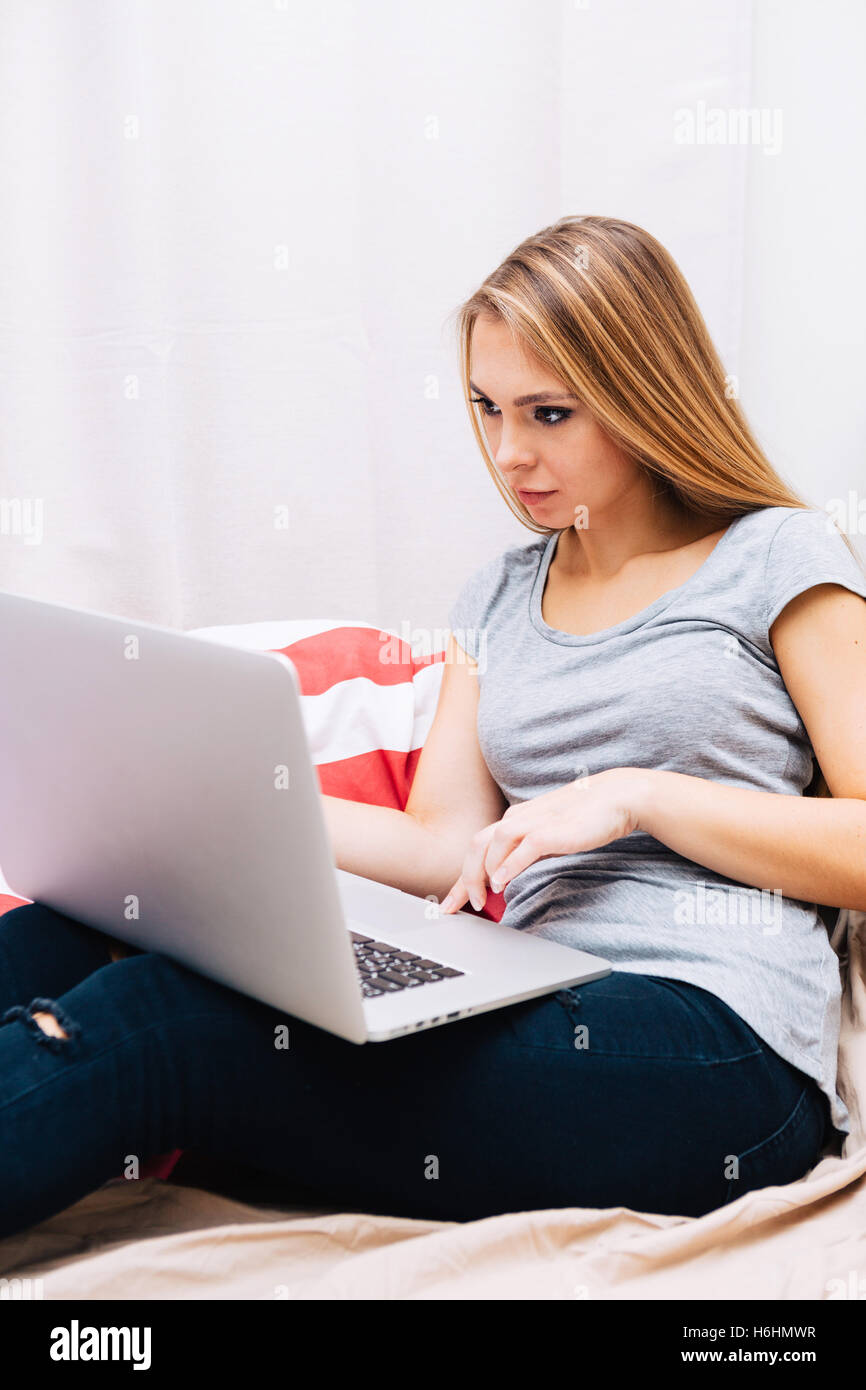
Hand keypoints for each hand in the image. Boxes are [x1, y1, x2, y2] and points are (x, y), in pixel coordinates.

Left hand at [439, 768, 646, 913]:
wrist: (616, 798)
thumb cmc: (583, 819)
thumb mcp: (547, 838)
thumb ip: (524, 854)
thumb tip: (505, 879)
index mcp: (515, 821)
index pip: (479, 848)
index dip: (461, 879)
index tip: (450, 904)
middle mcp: (518, 819)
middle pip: (477, 845)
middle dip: (465, 878)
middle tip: (464, 906)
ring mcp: (534, 822)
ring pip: (492, 844)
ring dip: (483, 873)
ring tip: (483, 898)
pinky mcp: (552, 830)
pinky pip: (522, 847)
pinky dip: (508, 865)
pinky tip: (501, 882)